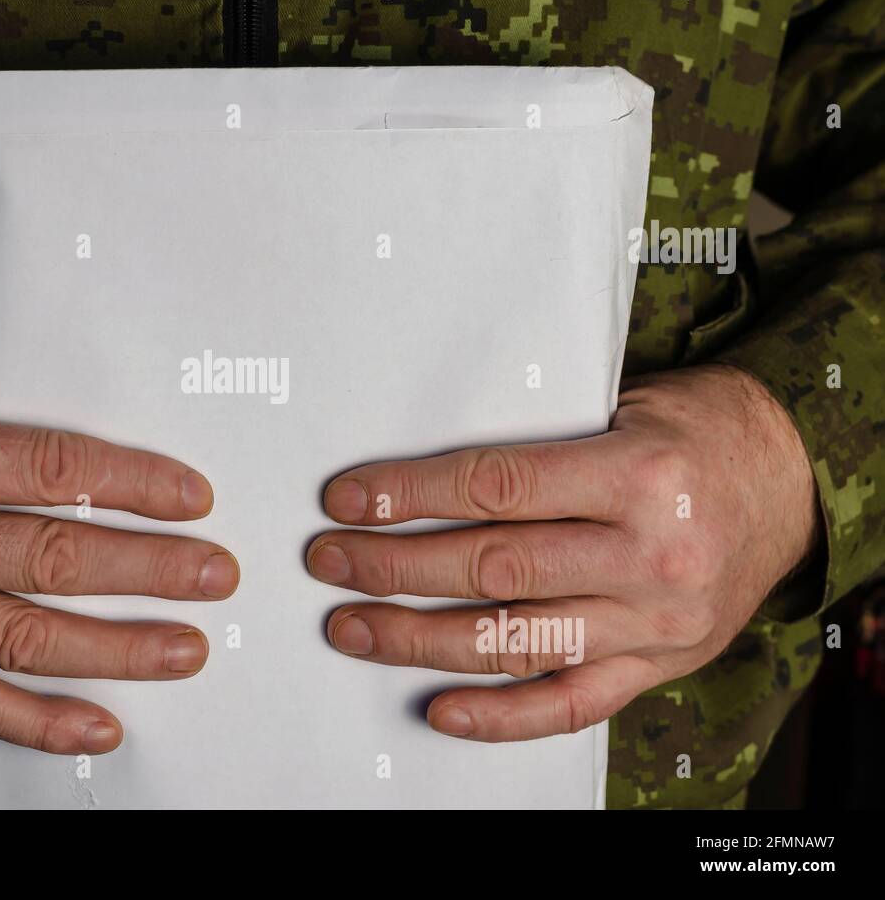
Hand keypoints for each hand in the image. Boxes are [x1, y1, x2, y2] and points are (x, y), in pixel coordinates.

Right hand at [0, 370, 237, 753]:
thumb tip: (94, 467)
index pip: (45, 470)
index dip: (130, 484)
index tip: (193, 498)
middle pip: (46, 559)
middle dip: (144, 569)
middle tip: (213, 575)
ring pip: (18, 638)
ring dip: (112, 650)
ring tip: (184, 650)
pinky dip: (35, 720)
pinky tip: (98, 727)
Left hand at [306, 363, 818, 740]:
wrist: (790, 482)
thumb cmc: (696, 432)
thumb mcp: (627, 407)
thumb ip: (542, 442)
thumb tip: (421, 472)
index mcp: (640, 474)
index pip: (497, 486)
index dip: (410, 494)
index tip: (348, 499)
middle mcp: (651, 554)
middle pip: (494, 567)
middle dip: (394, 567)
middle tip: (331, 561)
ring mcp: (657, 622)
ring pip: (516, 640)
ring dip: (420, 639)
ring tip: (353, 627)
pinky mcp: (660, 666)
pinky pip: (570, 704)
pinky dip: (500, 714)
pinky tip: (440, 708)